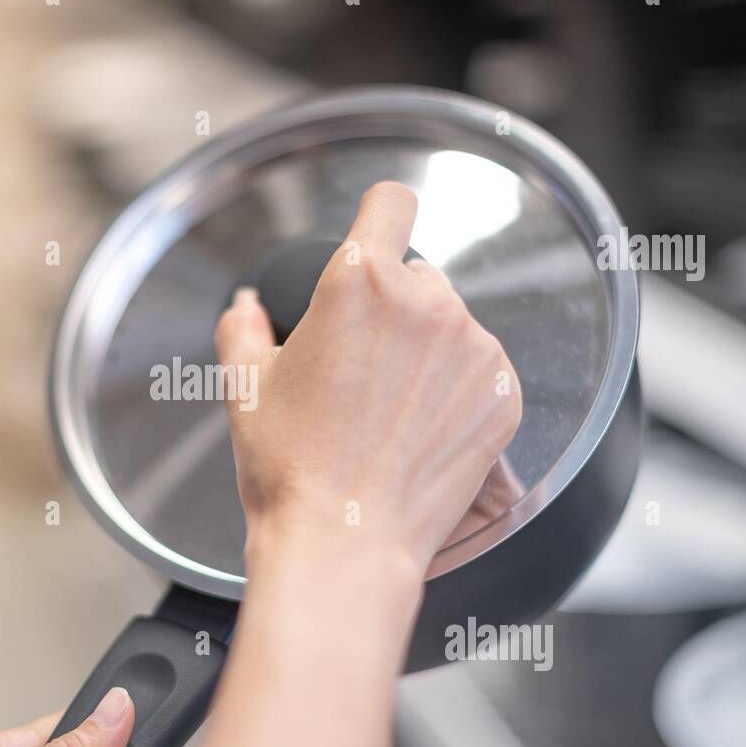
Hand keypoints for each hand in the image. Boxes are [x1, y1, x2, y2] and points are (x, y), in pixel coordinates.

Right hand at [195, 181, 522, 746]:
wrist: (345, 543)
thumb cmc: (291, 468)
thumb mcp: (245, 387)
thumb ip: (243, 326)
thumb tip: (247, 306)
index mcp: (359, 283)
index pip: (393, 202)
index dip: (381, 215)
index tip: (379, 236)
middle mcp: (428, 303)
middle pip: (418, 275)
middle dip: (393, 307)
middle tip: (362, 368)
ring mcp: (474, 349)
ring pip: (452, 324)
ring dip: (427, 350)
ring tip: (389, 412)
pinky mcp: (502, 394)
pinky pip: (480, 368)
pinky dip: (456, 389)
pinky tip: (419, 431)